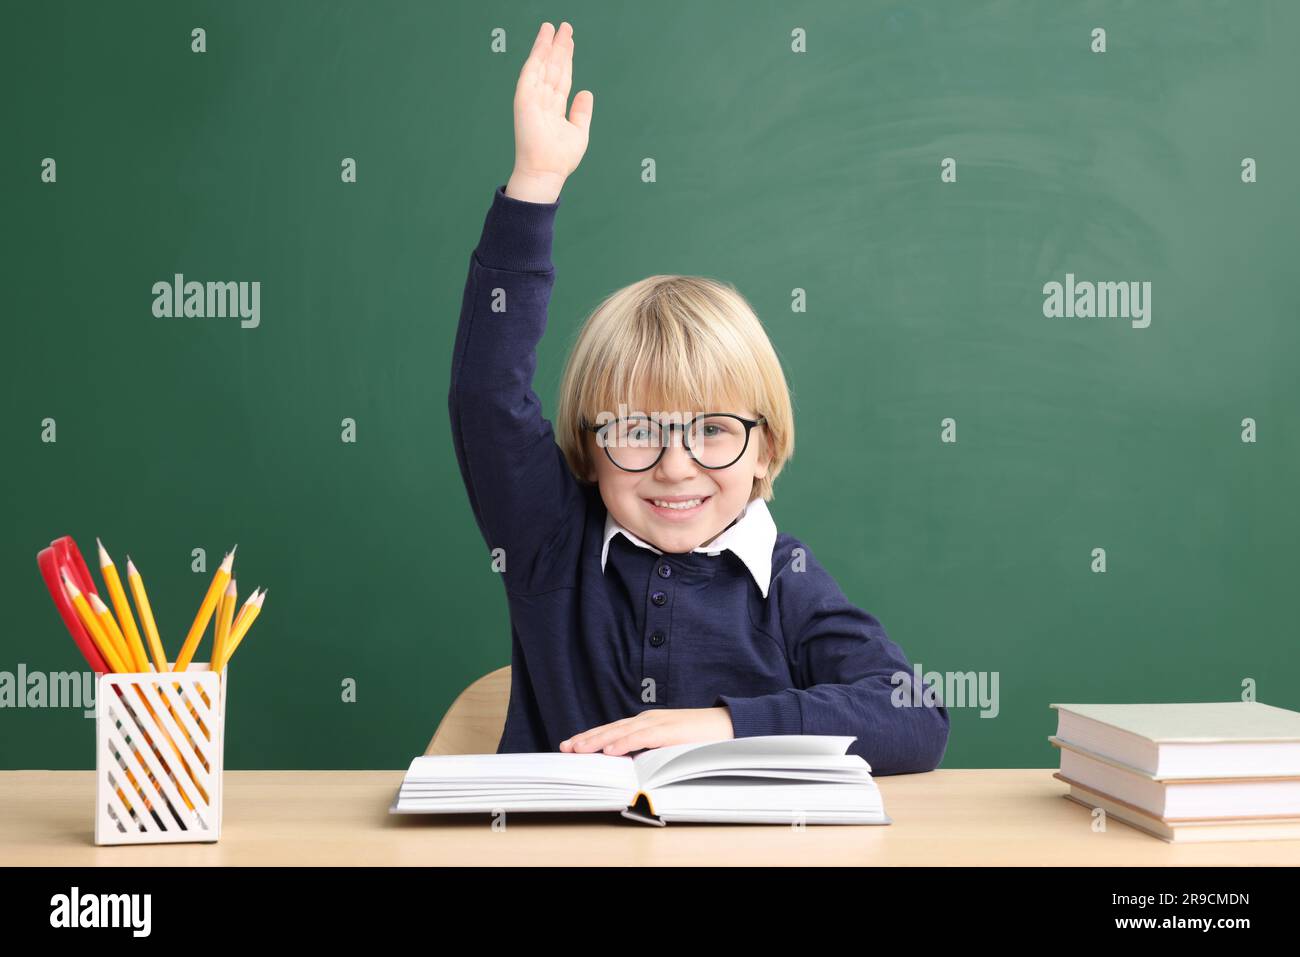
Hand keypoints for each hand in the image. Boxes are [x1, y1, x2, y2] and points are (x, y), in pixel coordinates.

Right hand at [505, 21, 593, 203]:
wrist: (546, 171)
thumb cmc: (561, 158)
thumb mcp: (579, 132)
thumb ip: (581, 112)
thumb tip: (586, 92)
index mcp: (554, 108)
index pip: (562, 77)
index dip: (567, 59)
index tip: (570, 42)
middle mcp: (543, 100)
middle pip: (553, 67)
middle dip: (559, 47)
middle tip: (565, 27)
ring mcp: (533, 98)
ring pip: (543, 65)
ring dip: (548, 45)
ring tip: (554, 27)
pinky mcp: (524, 98)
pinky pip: (532, 71)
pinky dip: (537, 55)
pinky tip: (543, 40)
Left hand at [559, 707, 734, 755]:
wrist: (730, 726)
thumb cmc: (701, 739)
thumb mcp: (669, 745)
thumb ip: (650, 751)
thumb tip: (630, 765)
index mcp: (647, 723)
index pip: (613, 730)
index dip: (591, 737)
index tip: (571, 745)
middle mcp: (648, 720)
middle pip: (610, 729)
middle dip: (586, 738)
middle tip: (565, 748)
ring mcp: (658, 723)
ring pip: (620, 732)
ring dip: (598, 740)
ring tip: (578, 749)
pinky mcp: (669, 731)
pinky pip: (641, 737)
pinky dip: (624, 743)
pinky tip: (609, 750)